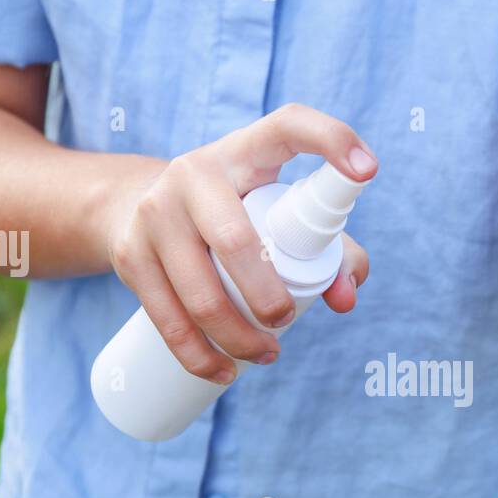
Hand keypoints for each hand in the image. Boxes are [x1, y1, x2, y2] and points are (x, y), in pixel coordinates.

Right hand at [105, 103, 376, 383]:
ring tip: (265, 355)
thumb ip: (329, 247)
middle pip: (236, 241)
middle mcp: (193, 173)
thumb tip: (346, 295)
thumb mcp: (272, 210)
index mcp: (242, 152)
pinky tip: (221, 372)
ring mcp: (154, 213)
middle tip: (287, 322)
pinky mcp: (129, 254)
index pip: (288, 125)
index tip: (367, 171)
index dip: (331, 140)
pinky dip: (196, 355)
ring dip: (235, 337)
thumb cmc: (230, 211)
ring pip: (198, 291)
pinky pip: (165, 317)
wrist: (131, 204)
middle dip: (267, 295)